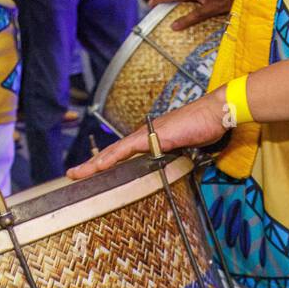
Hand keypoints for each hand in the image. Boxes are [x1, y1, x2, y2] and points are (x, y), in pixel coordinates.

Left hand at [67, 89, 230, 179]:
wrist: (216, 112)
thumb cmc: (203, 128)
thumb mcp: (184, 149)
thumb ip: (173, 157)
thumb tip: (170, 170)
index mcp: (149, 139)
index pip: (121, 154)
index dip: (104, 163)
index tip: (89, 173)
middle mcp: (143, 135)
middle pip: (111, 152)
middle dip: (91, 165)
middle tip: (72, 175)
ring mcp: (147, 135)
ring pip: (114, 151)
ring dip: (95, 163)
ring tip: (78, 173)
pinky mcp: (154, 136)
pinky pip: (128, 149)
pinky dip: (112, 158)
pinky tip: (100, 166)